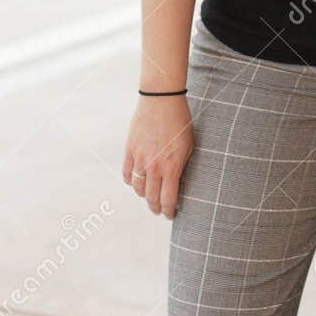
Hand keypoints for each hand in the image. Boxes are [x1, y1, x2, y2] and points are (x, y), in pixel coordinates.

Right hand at [122, 95, 193, 218]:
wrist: (161, 100)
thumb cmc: (180, 121)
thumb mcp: (188, 146)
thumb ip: (181, 166)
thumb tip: (177, 182)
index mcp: (171, 168)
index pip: (168, 200)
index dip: (169, 211)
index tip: (170, 214)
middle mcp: (153, 167)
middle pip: (151, 198)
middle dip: (156, 208)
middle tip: (159, 210)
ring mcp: (139, 159)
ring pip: (138, 188)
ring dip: (143, 196)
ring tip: (148, 196)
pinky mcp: (129, 150)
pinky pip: (127, 174)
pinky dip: (131, 181)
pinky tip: (136, 182)